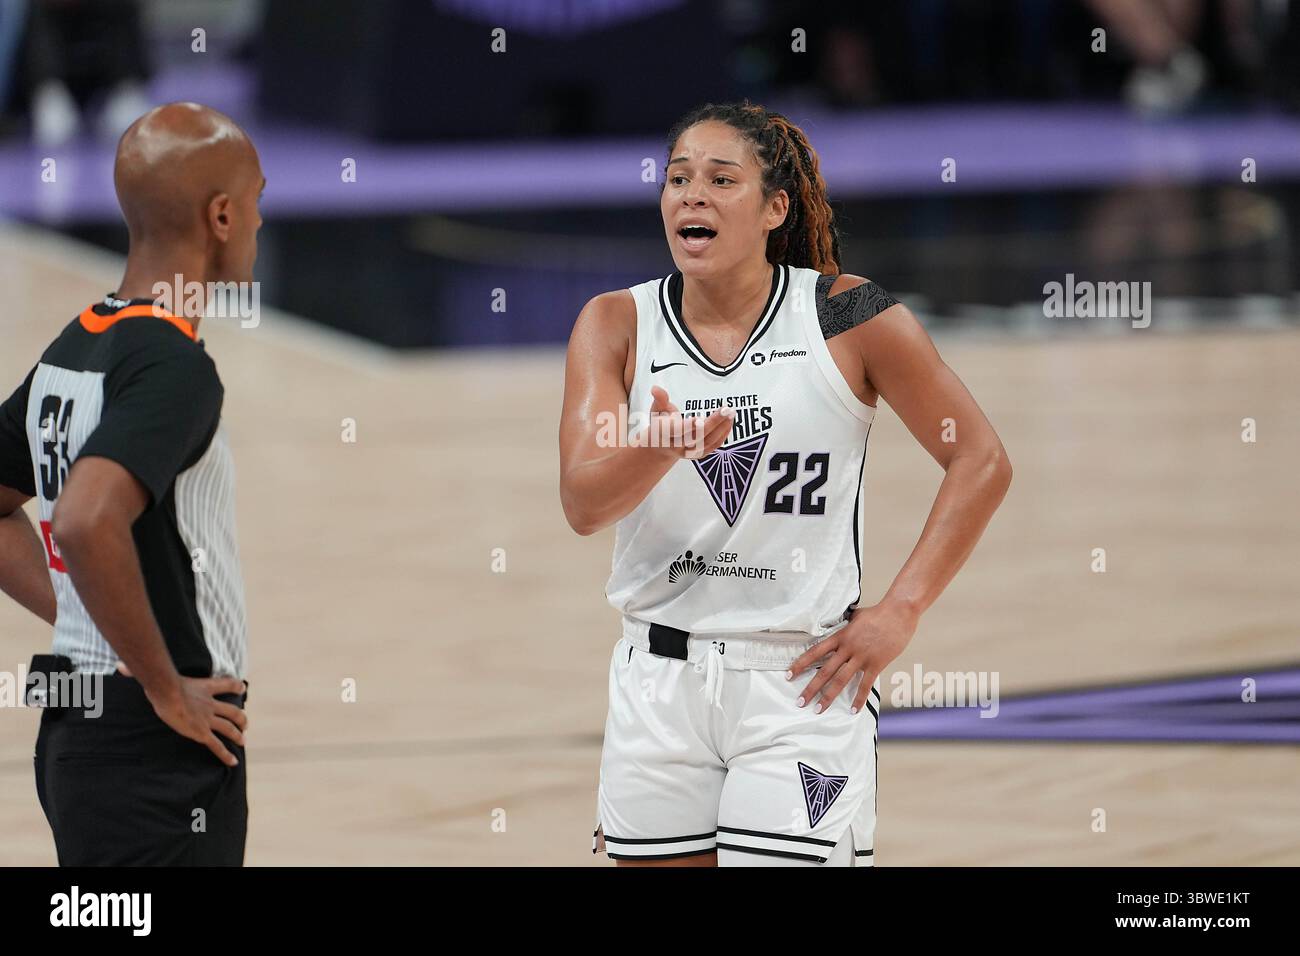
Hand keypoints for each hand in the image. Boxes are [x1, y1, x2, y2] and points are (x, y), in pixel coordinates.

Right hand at [118, 662, 247, 765]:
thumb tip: (119, 666)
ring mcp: (207, 719)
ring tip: (242, 741)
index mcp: (204, 687)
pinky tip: (233, 762)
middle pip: (232, 710)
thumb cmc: (162, 683)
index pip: (227, 683)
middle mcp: (210, 704)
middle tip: (244, 724)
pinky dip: (226, 754)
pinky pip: (217, 745)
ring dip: (237, 734)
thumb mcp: (158, 675)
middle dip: (240, 718)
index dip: (236, 685)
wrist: (168, 693)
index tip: (242, 687)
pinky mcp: (202, 732)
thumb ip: (140, 671)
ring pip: (229, 727)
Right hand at [639, 386, 733, 459]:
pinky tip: (729, 422)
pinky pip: (713, 446)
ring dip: (722, 427)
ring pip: (708, 442)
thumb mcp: (656, 410)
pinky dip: (723, 434)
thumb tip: (656, 388)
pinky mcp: (698, 455)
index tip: (700, 418)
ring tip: (731, 413)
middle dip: (713, 423)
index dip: (688, 426)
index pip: (677, 431)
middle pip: (697, 436)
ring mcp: (689, 452)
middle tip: (727, 409)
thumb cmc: (659, 424)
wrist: (660, 447)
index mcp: (665, 434)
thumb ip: (660, 399)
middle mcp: (677, 446)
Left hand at [787, 600, 918, 713]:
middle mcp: (847, 648)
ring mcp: (861, 657)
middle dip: (811, 688)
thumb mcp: (855, 617)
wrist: (898, 612)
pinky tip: (852, 710)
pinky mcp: (876, 664)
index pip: (815, 652)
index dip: (800, 664)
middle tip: (800, 702)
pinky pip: (865, 685)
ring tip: (818, 709)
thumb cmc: (878, 613)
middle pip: (824, 671)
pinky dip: (859, 699)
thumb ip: (845, 625)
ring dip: (828, 696)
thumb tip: (839, 624)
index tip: (789, 675)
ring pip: (840, 680)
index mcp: (840, 636)